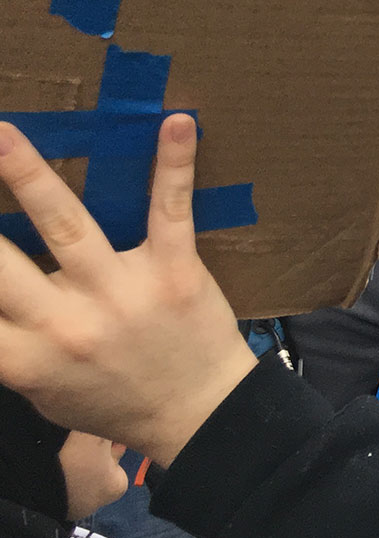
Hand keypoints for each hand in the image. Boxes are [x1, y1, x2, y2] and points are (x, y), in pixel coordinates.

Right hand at [0, 118, 256, 467]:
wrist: (200, 415)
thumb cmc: (112, 401)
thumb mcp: (40, 391)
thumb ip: (4, 348)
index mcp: (21, 356)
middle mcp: (63, 322)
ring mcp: (120, 292)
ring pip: (65, 223)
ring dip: (28, 174)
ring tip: (2, 133)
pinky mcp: (174, 271)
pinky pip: (169, 210)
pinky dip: (174, 164)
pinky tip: (176, 122)